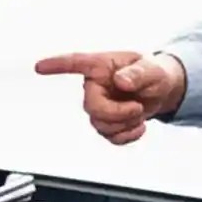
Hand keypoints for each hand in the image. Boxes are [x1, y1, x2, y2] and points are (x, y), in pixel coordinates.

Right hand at [34, 51, 185, 144]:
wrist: (161, 91)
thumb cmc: (153, 73)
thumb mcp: (153, 69)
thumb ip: (138, 73)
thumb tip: (120, 80)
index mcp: (102, 66)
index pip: (75, 63)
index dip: (56, 65)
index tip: (39, 67)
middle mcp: (95, 86)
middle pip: (91, 107)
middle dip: (117, 113)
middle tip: (136, 107)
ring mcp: (99, 106)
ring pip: (100, 125)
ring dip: (125, 124)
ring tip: (139, 112)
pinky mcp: (106, 123)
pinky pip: (110, 137)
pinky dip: (128, 136)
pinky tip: (138, 126)